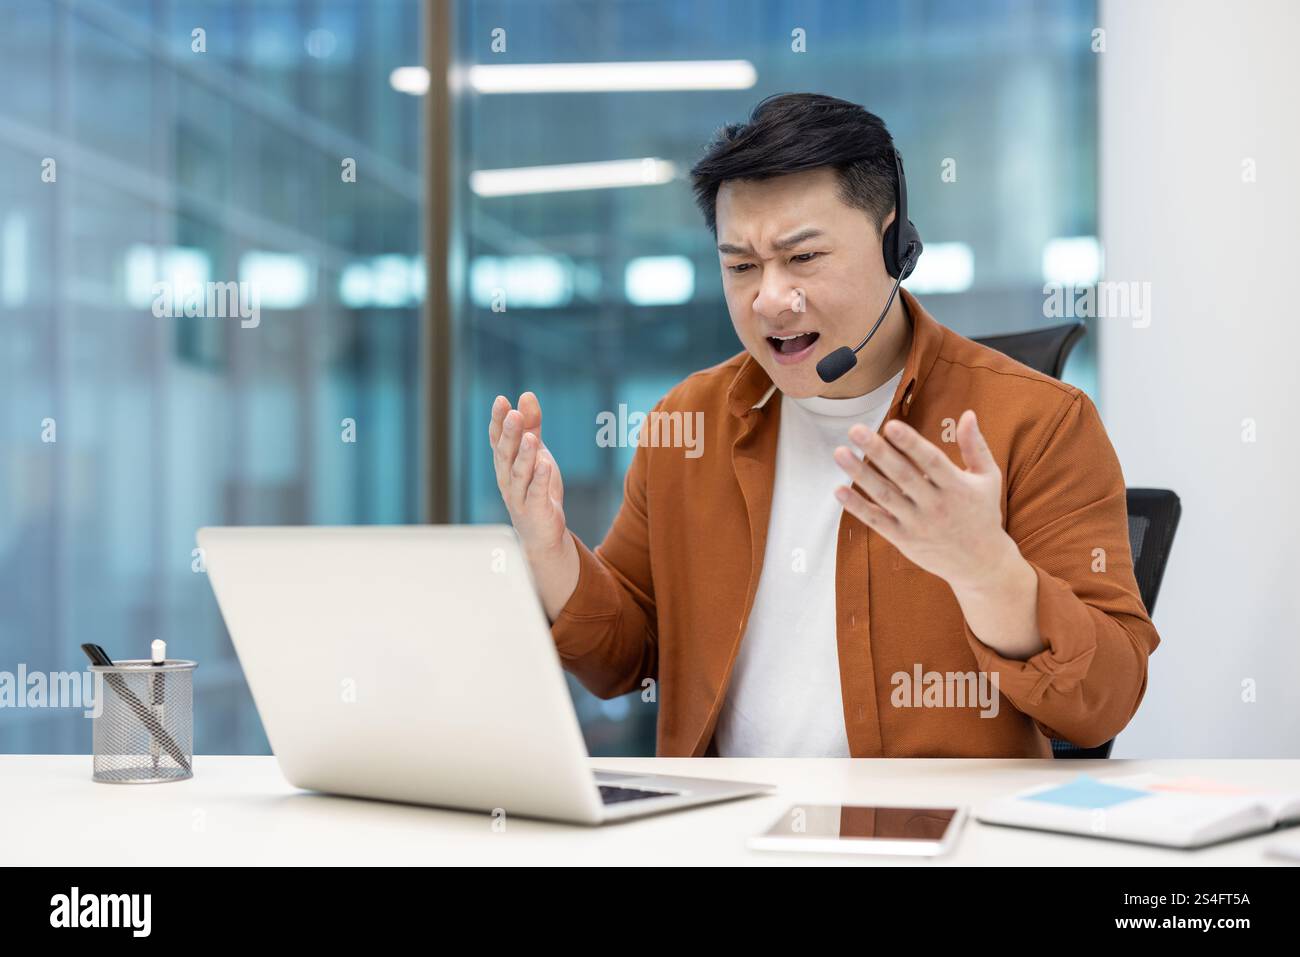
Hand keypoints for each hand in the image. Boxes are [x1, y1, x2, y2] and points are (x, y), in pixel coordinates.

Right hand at [488, 392, 579, 622]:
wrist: (541, 533)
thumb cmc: (535, 488)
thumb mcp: (536, 452)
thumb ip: (532, 425)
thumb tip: (526, 395)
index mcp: (505, 462)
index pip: (498, 438)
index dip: (499, 420)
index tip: (502, 400)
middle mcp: (506, 477)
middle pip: (506, 452)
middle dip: (509, 433)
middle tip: (514, 414)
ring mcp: (519, 495)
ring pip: (519, 472)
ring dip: (524, 454)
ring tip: (530, 436)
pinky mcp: (535, 509)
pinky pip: (536, 492)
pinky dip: (539, 478)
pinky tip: (545, 464)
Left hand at [832, 410, 1017, 590]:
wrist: (980, 563)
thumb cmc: (983, 512)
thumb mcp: (988, 478)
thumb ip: (976, 446)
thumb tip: (968, 413)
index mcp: (957, 487)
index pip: (931, 461)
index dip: (910, 443)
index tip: (891, 425)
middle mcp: (936, 505)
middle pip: (902, 475)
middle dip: (878, 452)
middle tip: (855, 429)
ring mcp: (917, 524)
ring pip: (885, 496)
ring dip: (860, 474)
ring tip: (840, 452)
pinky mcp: (903, 539)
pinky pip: (876, 521)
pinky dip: (857, 507)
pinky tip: (838, 489)